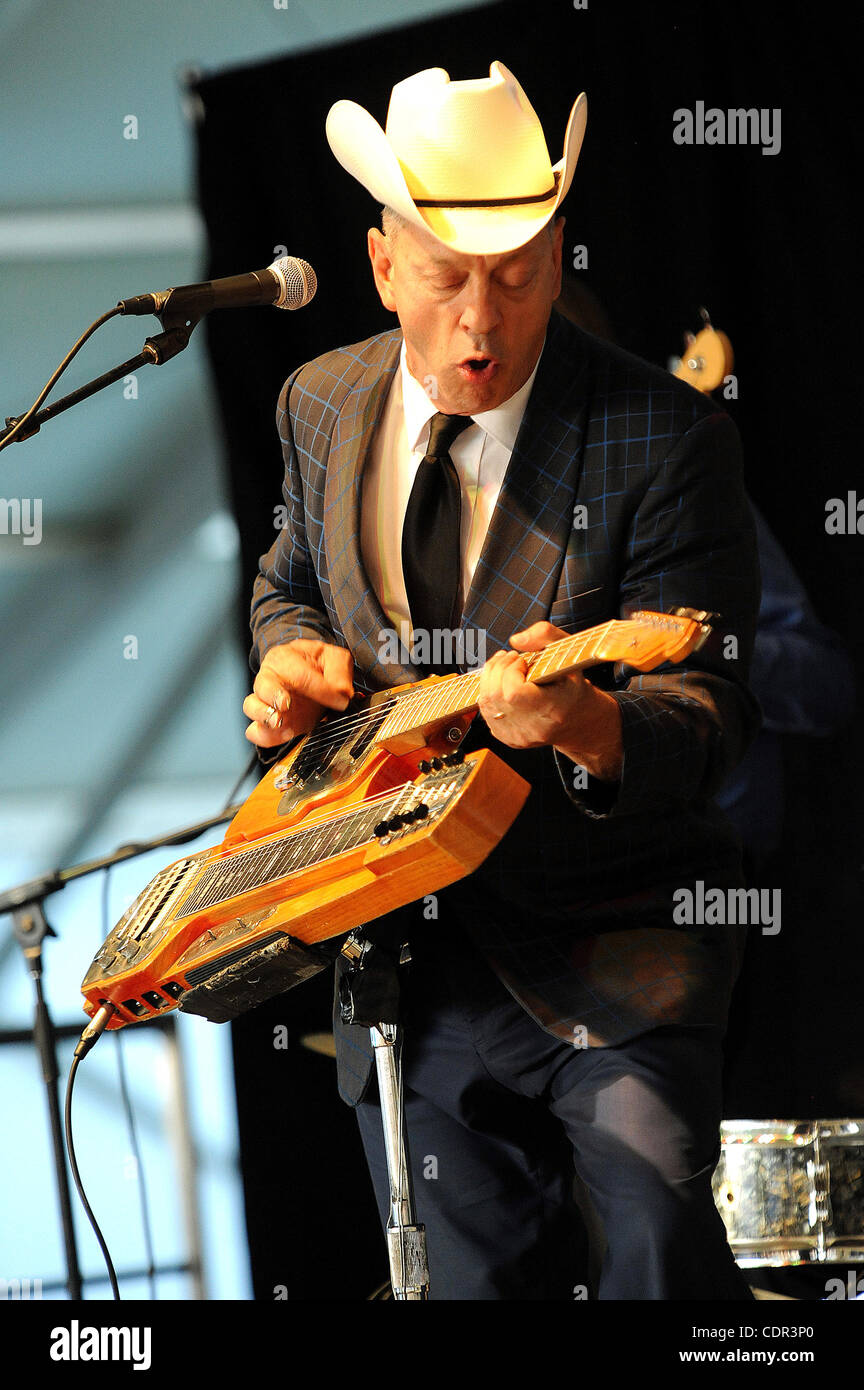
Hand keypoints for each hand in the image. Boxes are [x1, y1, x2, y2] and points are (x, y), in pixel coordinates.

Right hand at [243, 639, 354, 747]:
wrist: (312, 677)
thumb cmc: (319, 665)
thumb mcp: (335, 659)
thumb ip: (339, 673)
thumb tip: (342, 692)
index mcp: (284, 658)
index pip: (299, 674)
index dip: (321, 690)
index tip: (340, 701)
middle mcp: (270, 678)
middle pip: (263, 686)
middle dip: (274, 696)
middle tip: (287, 703)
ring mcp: (266, 702)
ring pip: (251, 706)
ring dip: (264, 715)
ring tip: (279, 722)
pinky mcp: (268, 723)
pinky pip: (255, 731)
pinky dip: (266, 735)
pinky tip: (283, 734)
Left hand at [478, 621, 622, 780]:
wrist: (580, 722)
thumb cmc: (575, 689)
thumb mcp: (571, 655)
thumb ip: (546, 636)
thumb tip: (516, 640)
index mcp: (554, 709)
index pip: (514, 692)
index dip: (510, 671)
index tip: (522, 661)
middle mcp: (535, 728)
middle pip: (496, 695)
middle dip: (498, 668)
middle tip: (511, 658)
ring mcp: (520, 737)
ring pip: (486, 703)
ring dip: (490, 678)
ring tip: (505, 666)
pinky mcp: (509, 739)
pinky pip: (487, 711)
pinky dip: (490, 692)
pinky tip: (502, 684)